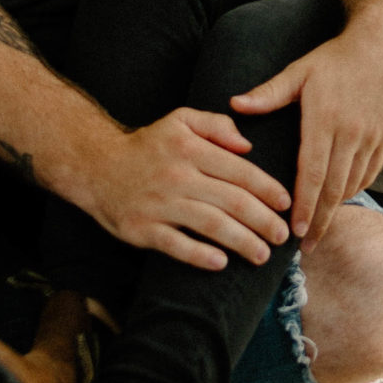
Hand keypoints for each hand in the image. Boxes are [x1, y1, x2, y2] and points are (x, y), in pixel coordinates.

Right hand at [89, 106, 291, 271]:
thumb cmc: (148, 145)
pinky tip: (221, 262)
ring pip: (210, 225)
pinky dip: (200, 256)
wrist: (97, 167)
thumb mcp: (180, 120)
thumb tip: (247, 144)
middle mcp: (177, 176)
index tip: (285, 203)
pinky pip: (176, 246)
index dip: (266, 188)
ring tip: (262, 254)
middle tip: (283, 236)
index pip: (238, 170)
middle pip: (230, 201)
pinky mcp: (143, 230)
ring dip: (241, 242)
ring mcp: (160, 205)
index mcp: (190, 149)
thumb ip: (216, 124)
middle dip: (262, 220)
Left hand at [230, 24, 382, 249]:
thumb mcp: (299, 71)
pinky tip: (340, 199)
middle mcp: (351, 133)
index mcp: (325, 119)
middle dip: (319, 222)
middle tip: (305, 247)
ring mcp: (373, 138)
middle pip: (334, 189)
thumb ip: (268, 94)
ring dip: (335, 208)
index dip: (303, 206)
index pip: (313, 173)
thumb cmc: (336, 58)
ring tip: (318, 228)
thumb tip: (234, 106)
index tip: (294, 232)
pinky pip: (370, 174)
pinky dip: (354, 190)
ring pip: (352, 184)